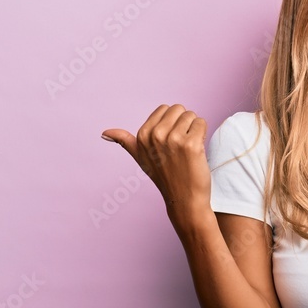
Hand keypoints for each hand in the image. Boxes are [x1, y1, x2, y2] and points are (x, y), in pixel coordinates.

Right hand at [101, 104, 211, 224]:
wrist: (184, 199)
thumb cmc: (164, 177)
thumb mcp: (140, 157)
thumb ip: (124, 141)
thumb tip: (104, 133)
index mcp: (142, 135)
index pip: (165, 109)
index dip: (172, 123)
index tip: (170, 142)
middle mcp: (155, 135)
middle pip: (179, 109)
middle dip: (184, 123)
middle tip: (181, 145)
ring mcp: (173, 140)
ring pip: (191, 115)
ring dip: (194, 130)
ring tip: (189, 149)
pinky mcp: (191, 144)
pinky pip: (201, 123)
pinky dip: (203, 134)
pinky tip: (197, 151)